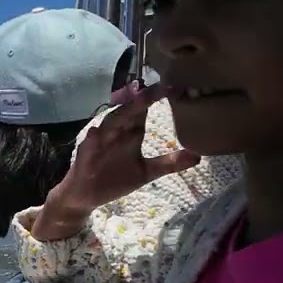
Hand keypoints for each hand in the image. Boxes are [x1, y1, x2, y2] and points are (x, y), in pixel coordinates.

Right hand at [49, 82, 200, 213]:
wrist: (86, 196)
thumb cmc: (115, 180)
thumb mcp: (147, 172)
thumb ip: (169, 163)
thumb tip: (198, 156)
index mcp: (130, 131)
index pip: (143, 109)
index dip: (157, 97)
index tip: (176, 87)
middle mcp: (115, 131)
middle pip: (129, 110)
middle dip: (142, 98)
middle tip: (161, 86)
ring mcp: (99, 141)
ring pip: (111, 121)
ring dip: (122, 111)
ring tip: (137, 100)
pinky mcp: (85, 154)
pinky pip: (88, 143)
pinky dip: (93, 137)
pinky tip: (97, 131)